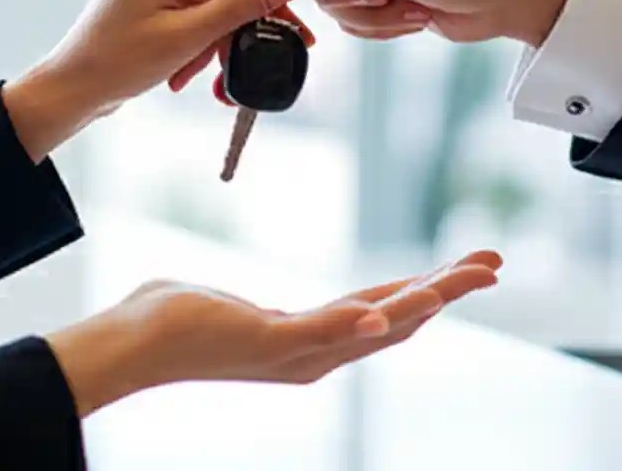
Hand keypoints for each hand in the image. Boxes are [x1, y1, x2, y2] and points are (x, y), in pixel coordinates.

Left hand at [2, 0, 304, 161]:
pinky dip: (199, 46)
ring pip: (212, 7)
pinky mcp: (154, 3)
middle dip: (240, 25)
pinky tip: (188, 73)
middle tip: (278, 45)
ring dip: (216, 43)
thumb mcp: (186, 36)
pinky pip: (194, 18)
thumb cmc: (115, 62)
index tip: (294, 4)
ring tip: (208, 78)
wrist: (73, 91)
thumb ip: (237, 8)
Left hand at [45, 250, 501, 417]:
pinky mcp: (269, 343)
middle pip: (395, 321)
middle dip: (446, 291)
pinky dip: (357, 324)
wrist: (130, 342)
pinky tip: (386, 313)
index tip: (465, 269)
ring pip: (372, 326)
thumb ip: (266, 313)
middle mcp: (312, 356)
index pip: (381, 312)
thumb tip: (257, 305)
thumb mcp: (236, 311)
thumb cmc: (172, 321)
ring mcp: (293, 353)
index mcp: (308, 343)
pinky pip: (322, 331)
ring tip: (461, 279)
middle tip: (491, 266)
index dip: (428, 291)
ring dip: (420, 302)